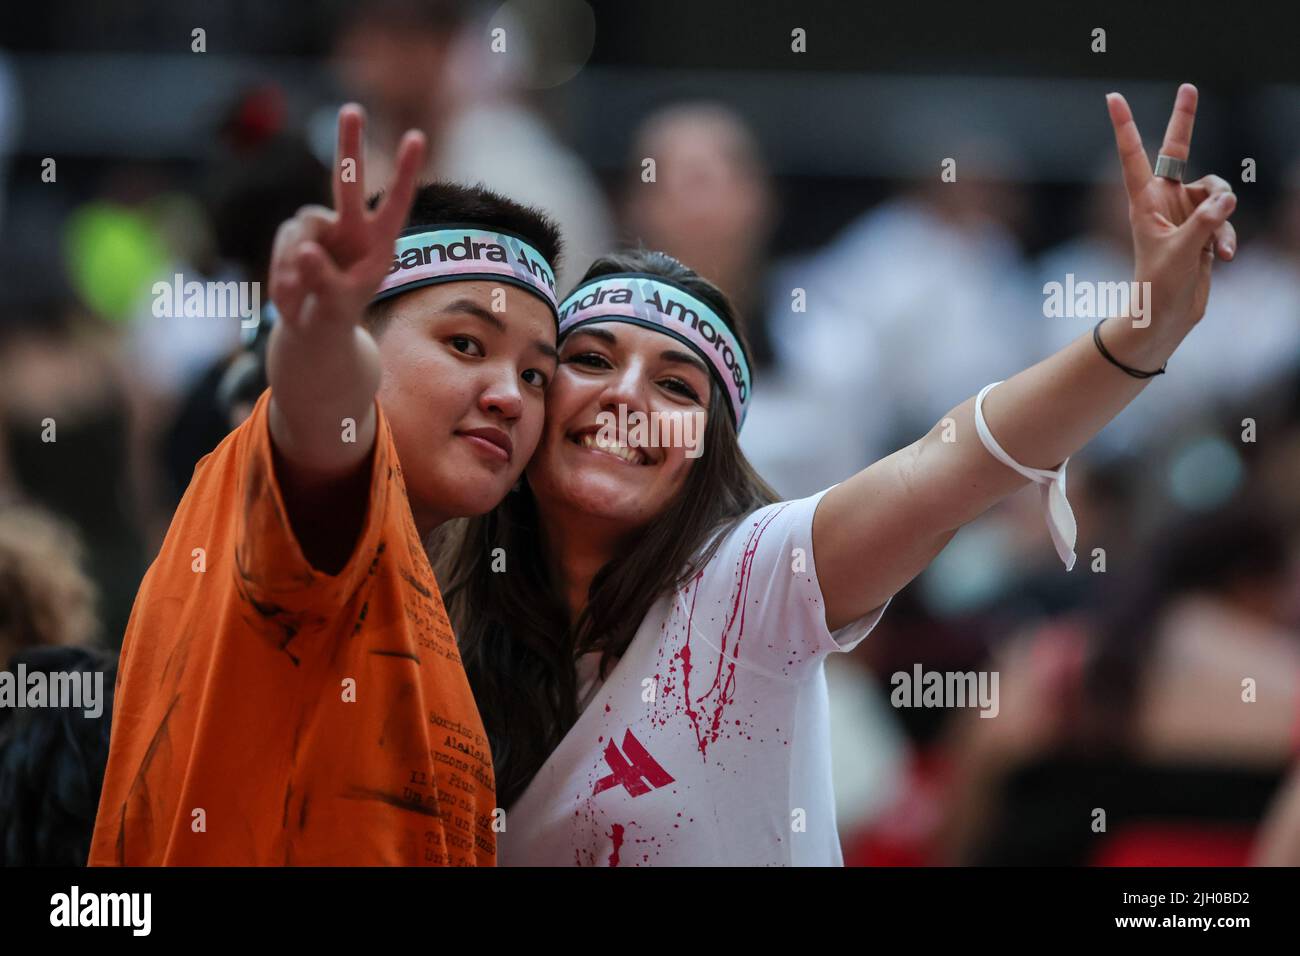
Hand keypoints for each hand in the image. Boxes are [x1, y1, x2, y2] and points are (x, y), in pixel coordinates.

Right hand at [269, 104, 425, 333]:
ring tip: (298, 297)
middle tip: (353, 110)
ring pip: (301, 224)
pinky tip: (288, 296)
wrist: (312, 325)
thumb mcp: (336, 305)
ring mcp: (324, 226)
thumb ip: (324, 280)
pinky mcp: (296, 231)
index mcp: (379, 242)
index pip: (396, 202)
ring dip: (294, 263)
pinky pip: (285, 240)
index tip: (417, 136)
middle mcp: (353, 225)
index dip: (405, 171)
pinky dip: (282, 269)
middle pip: (349, 180)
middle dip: (350, 145)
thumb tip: (306, 248)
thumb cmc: (336, 314)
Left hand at [1106, 83, 1236, 330]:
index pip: (1134, 156)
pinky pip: (1223, 216)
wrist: (1167, 316)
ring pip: (1215, 190)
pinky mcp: (1201, 227)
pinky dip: (1227, 234)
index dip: (1125, 126)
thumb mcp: (1182, 252)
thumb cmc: (1161, 287)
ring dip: (1222, 214)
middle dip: (1185, 120)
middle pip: (1178, 152)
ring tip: (1218, 244)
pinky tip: (1224, 256)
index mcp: (1144, 202)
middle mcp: (1162, 201)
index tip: (1112, 97)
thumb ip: (1204, 222)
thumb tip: (1226, 199)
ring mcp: (1183, 213)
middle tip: (1189, 86)